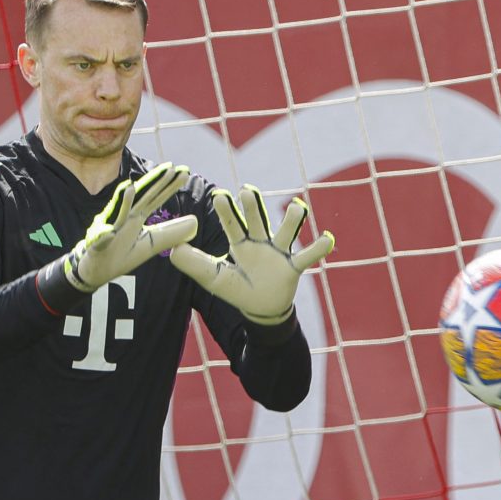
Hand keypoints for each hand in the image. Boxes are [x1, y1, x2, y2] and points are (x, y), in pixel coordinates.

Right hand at [58, 163, 197, 292]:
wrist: (97, 269)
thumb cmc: (122, 253)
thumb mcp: (150, 244)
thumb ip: (170, 233)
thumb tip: (195, 223)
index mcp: (137, 217)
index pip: (156, 198)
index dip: (169, 186)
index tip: (184, 172)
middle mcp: (125, 218)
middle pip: (141, 199)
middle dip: (154, 184)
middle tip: (170, 168)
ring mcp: (111, 229)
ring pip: (117, 214)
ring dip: (122, 202)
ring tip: (130, 187)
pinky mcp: (98, 245)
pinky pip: (101, 241)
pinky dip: (103, 236)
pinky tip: (108, 232)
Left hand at [168, 185, 335, 325]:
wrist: (260, 308)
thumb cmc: (236, 288)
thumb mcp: (212, 277)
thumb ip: (194, 264)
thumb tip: (173, 249)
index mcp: (240, 243)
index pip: (232, 224)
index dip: (226, 211)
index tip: (220, 196)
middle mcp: (260, 242)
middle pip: (258, 220)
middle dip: (253, 206)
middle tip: (246, 191)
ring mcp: (279, 253)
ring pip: (286, 232)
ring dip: (291, 220)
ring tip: (296, 208)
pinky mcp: (293, 267)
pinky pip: (307, 256)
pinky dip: (318, 248)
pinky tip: (327, 238)